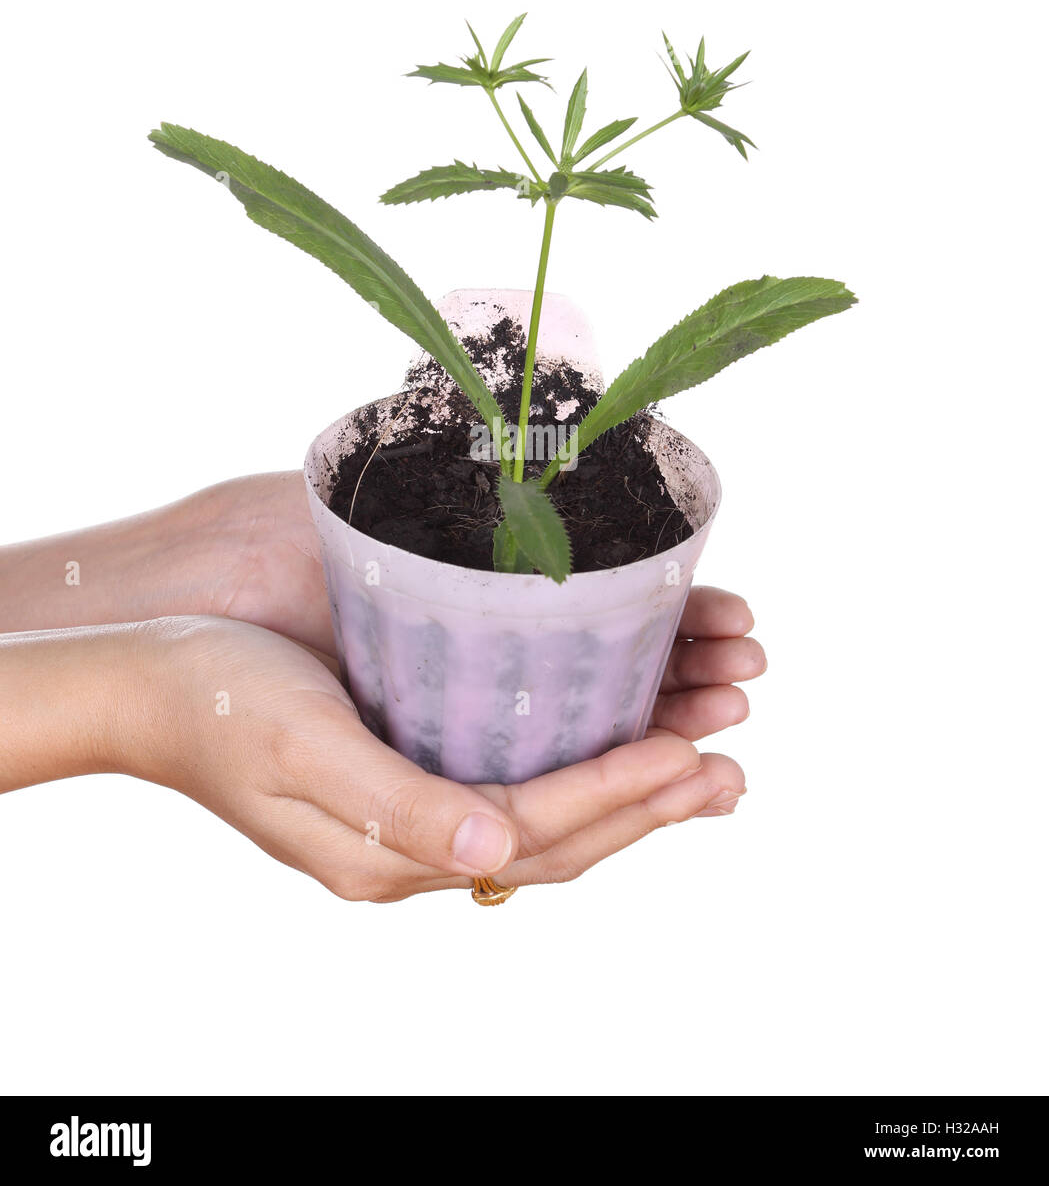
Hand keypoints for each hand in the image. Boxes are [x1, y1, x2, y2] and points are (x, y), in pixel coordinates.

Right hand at [118, 613, 754, 900]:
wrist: (147, 677)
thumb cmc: (215, 703)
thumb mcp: (303, 751)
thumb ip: (398, 806)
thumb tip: (494, 856)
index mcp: (390, 852)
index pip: (535, 831)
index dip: (620, 795)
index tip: (694, 757)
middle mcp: (414, 839)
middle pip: (559, 835)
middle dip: (651, 804)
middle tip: (731, 771)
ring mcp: (413, 805)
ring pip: (548, 809)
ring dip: (631, 787)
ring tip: (707, 757)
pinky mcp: (410, 759)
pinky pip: (516, 775)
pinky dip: (579, 761)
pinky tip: (614, 737)